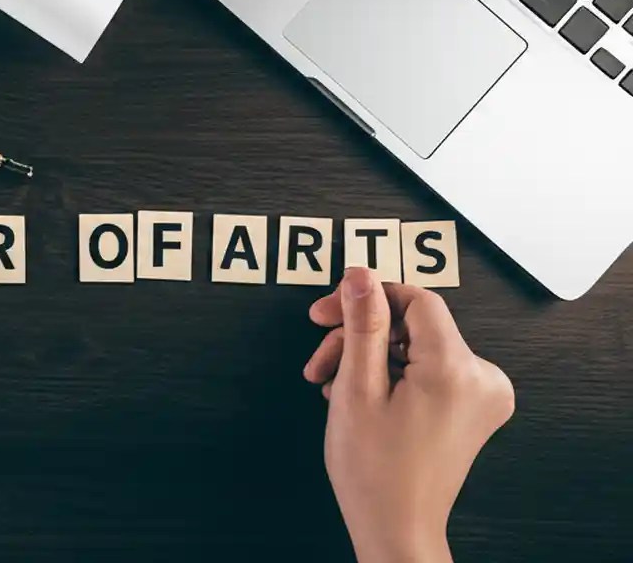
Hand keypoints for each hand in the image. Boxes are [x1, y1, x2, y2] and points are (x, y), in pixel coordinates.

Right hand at [303, 268, 513, 562]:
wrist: (395, 528)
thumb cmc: (375, 473)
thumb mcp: (357, 389)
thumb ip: (362, 325)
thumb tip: (361, 276)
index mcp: (457, 371)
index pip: (416, 300)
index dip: (367, 298)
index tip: (329, 309)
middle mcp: (483, 379)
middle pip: (412, 326)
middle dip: (359, 338)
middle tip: (321, 358)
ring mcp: (482, 395)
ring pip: (414, 348)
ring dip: (368, 358)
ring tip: (332, 384)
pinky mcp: (473, 407)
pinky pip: (428, 369)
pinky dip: (390, 374)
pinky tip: (358, 394)